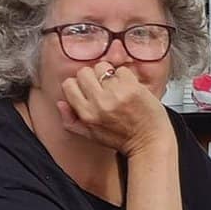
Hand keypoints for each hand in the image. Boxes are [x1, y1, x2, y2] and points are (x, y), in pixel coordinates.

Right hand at [58, 63, 173, 156]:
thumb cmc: (123, 139)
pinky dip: (126, 76)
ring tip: (117, 87)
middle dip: (93, 77)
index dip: (78, 84)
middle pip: (84, 72)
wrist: (150, 142)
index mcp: (87, 114)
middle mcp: (99, 103)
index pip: (69, 84)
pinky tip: (129, 88)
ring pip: (102, 67)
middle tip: (104, 87)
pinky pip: (122, 70)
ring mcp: (116, 94)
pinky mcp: (133, 88)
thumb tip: (60, 103)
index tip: (88, 89)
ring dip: (109, 74)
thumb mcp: (91, 135)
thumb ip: (71, 121)